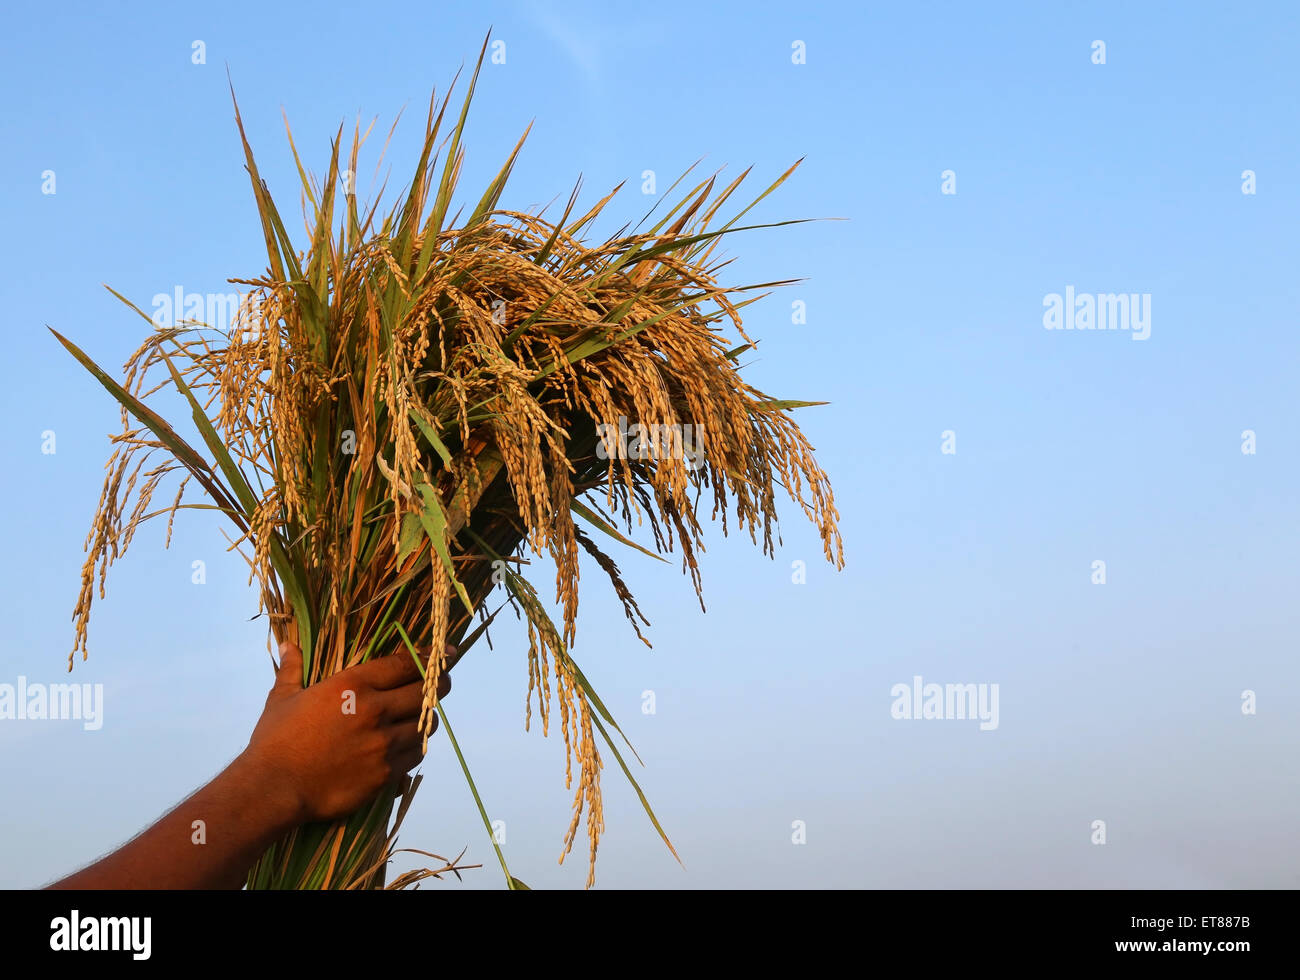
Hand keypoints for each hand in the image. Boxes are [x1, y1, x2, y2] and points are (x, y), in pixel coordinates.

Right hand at [240, 643, 453, 823]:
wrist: (273, 789)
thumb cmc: (274, 741)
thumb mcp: (282, 699)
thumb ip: (293, 669)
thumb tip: (288, 644)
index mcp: (352, 685)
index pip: (404, 664)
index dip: (430, 657)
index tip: (446, 654)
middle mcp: (374, 710)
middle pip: (424, 692)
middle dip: (438, 685)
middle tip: (442, 683)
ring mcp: (383, 743)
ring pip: (425, 725)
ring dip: (426, 719)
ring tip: (423, 717)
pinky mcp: (386, 773)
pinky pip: (415, 755)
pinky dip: (416, 747)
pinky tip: (409, 745)